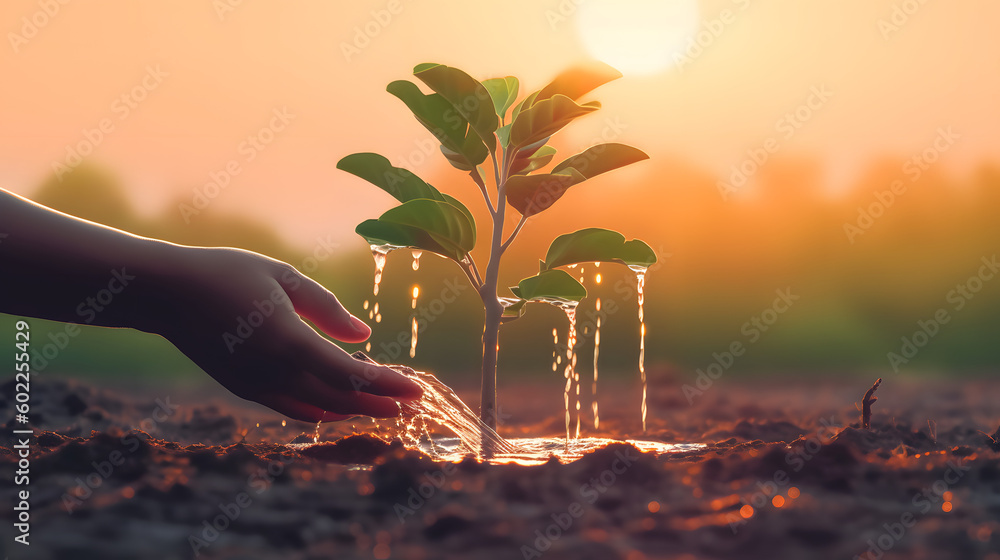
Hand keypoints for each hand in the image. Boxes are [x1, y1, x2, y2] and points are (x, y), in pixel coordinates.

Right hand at [143, 245, 421, 422]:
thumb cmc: (226, 274)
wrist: (164, 293)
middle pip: (339, 399)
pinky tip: (335, 407)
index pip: (350, 374)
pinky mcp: (243, 388)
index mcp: (288, 342)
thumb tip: (366, 335)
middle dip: (378, 403)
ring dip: (352, 409)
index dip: (387, 385)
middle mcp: (274, 372)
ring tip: (382, 405)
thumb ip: (327, 309)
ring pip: (316, 408)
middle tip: (410, 404)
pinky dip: (319, 410)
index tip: (416, 389)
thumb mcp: (283, 277)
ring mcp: (256, 385)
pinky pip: (290, 407)